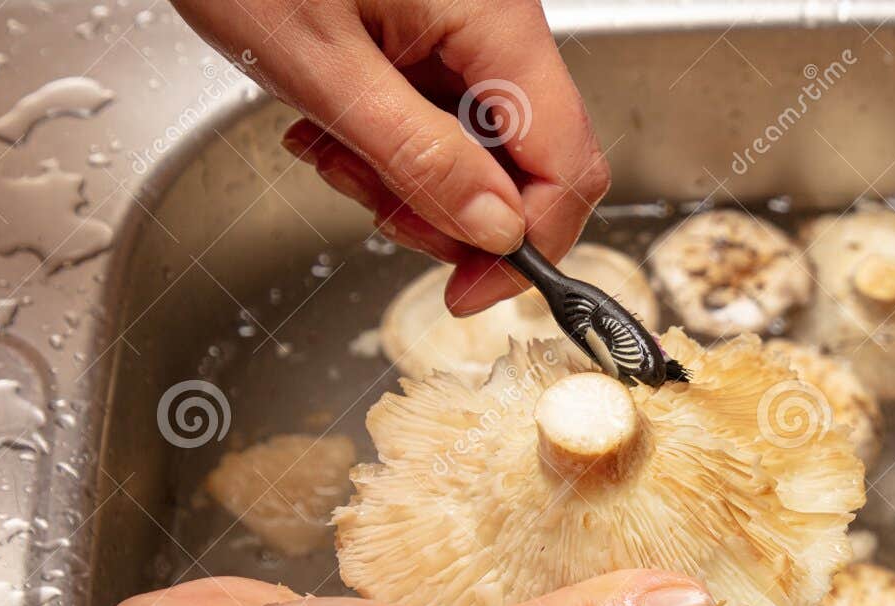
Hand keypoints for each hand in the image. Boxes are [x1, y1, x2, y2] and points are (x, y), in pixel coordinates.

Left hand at [169, 0, 610, 313]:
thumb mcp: (326, 72)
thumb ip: (420, 158)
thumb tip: (498, 233)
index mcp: (495, 21)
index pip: (568, 166)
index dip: (529, 246)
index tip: (468, 291)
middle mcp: (495, 23)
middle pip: (525, 166)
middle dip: (451, 213)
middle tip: (377, 210)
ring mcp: (464, 29)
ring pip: (474, 151)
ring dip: (406, 181)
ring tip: (332, 151)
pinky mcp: (428, 35)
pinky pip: (435, 117)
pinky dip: (388, 144)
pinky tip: (332, 127)